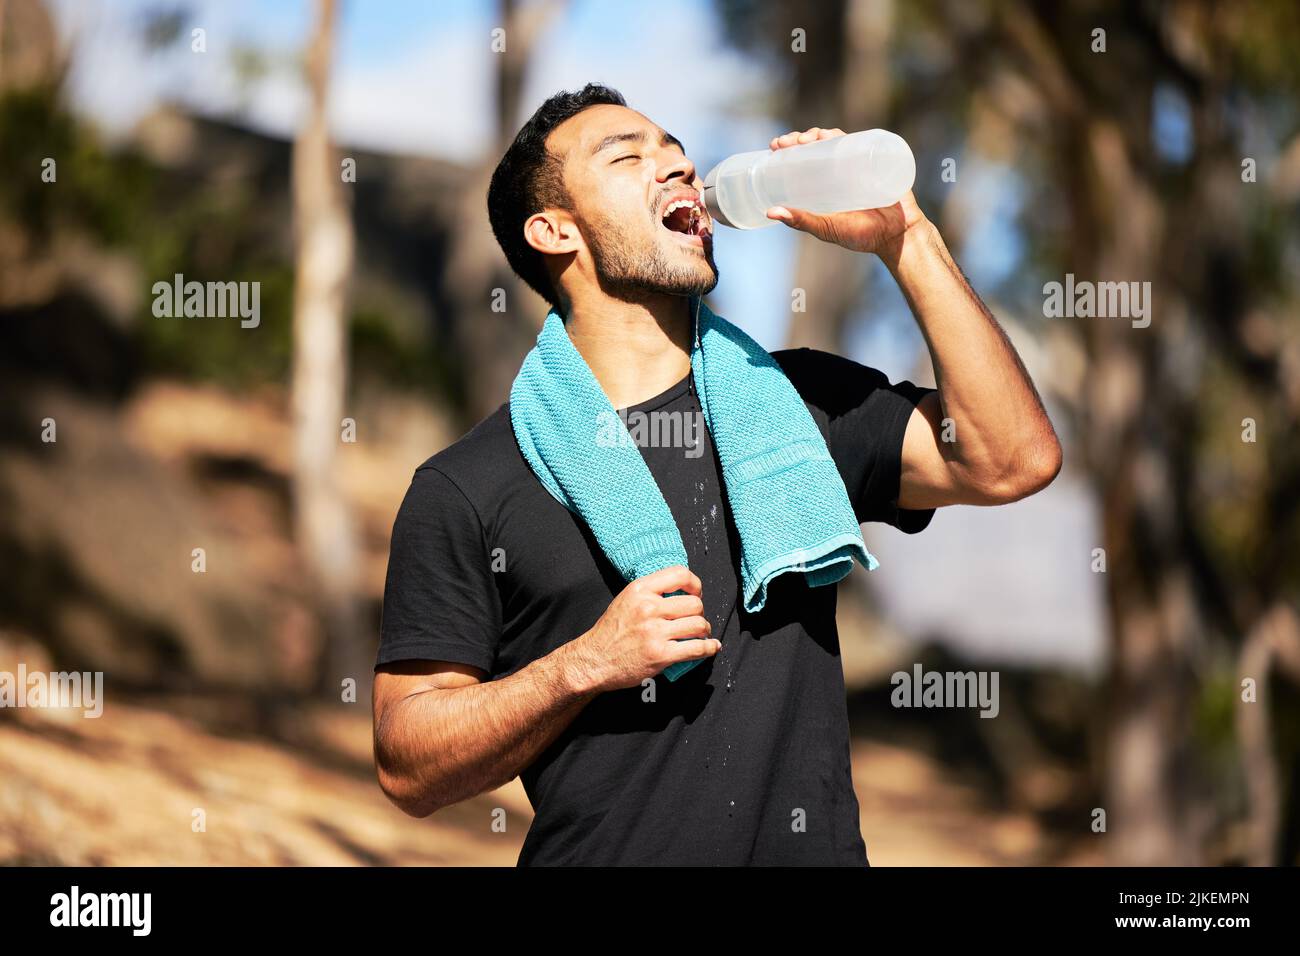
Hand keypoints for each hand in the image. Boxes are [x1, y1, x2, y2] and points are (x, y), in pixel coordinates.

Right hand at [563, 565, 716, 693]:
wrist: (594, 660)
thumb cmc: (610, 632)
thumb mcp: (625, 600)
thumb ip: (650, 592)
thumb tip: (681, 592)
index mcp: (639, 590)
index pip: (680, 574)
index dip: (695, 584)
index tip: (696, 593)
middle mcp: (648, 607)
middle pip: (695, 603)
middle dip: (699, 612)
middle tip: (694, 620)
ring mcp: (655, 632)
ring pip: (699, 625)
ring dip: (704, 631)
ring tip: (700, 634)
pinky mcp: (661, 655)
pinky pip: (697, 648)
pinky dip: (709, 648)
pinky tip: (711, 648)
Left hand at [765, 127, 928, 260]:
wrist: (899, 235)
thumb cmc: (862, 236)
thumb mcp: (827, 228)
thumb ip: (802, 221)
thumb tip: (769, 212)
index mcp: (825, 183)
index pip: (803, 159)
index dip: (788, 148)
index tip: (774, 146)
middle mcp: (840, 170)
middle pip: (817, 145)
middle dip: (800, 138)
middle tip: (786, 142)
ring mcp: (858, 163)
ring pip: (836, 140)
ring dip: (819, 133)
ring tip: (808, 139)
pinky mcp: (876, 160)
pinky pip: (861, 142)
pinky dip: (845, 136)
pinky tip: (832, 135)